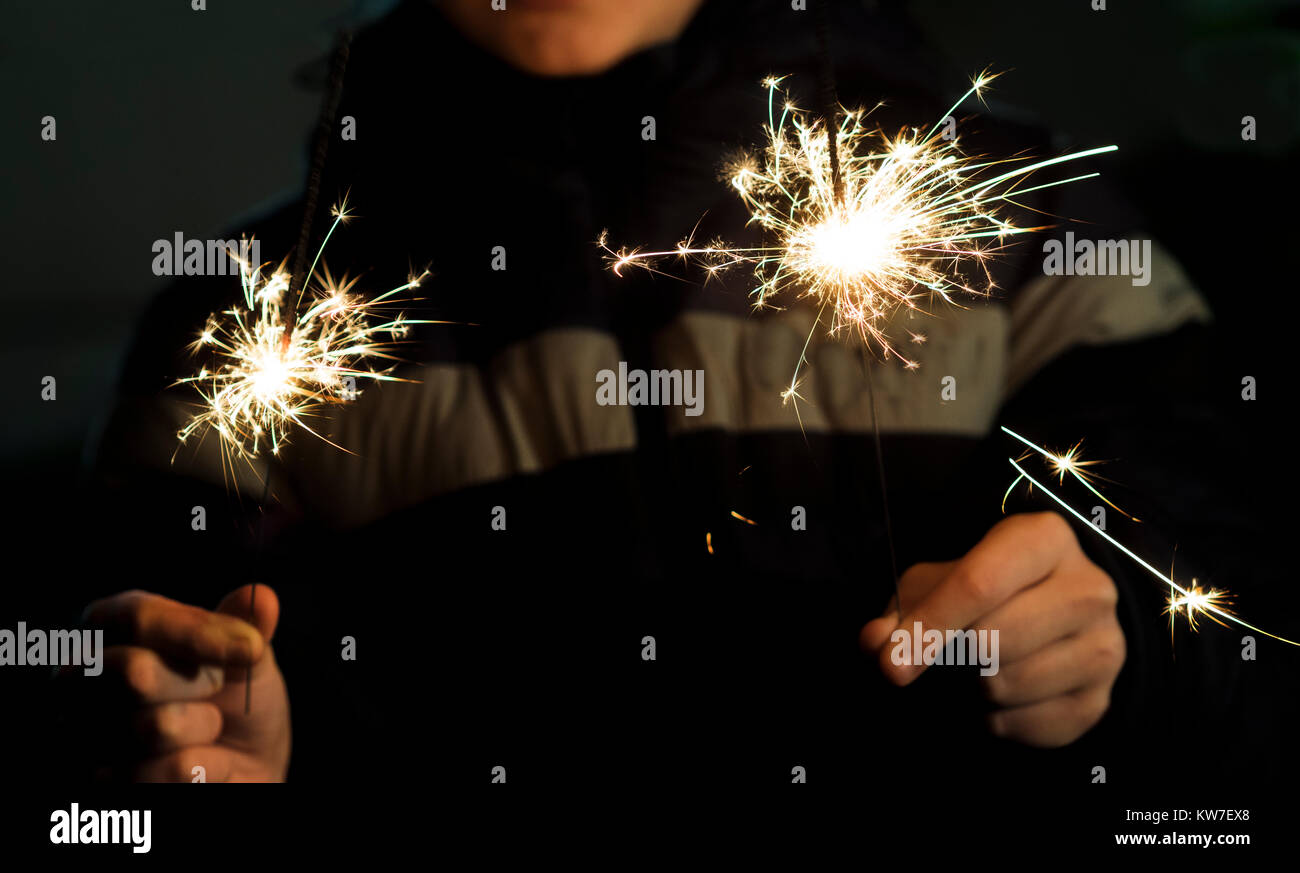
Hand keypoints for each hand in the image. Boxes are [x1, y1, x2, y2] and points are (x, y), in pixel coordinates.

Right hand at [67, 585, 289, 780]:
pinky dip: (203, 768)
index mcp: (111, 628)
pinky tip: (198, 765)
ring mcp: (82, 736)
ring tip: (205, 730)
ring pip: (155, 726)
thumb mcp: (248, 658)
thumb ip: (246, 626)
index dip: (195, 631)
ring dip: (204, 729)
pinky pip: (167, 772)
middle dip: (198, 683)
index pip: (137, 615)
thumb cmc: (236, 702)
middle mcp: (78, 679)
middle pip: (133, 669)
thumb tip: (261, 596)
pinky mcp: (102, 786)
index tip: (253, 648)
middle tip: (215, 692)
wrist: (244, 770)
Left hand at [860, 512, 1124, 747]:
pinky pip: (1031, 726)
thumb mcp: (935, 584)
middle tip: (940, 661)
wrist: (1044, 619)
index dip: (929, 627)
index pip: (980, 584)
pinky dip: (998, 721)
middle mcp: (1089, 586)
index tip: (890, 664)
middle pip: (996, 638)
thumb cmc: (980, 592)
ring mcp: (1106, 645)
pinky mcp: (1104, 699)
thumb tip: (876, 642)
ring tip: (973, 673)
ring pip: (1011, 685)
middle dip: (952, 658)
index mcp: (1045, 539)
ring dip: (973, 690)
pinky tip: (997, 700)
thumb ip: (901, 611)